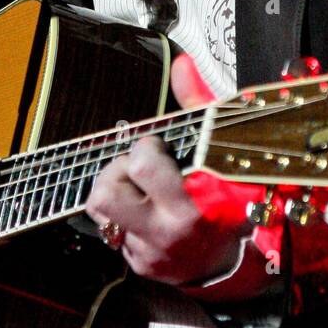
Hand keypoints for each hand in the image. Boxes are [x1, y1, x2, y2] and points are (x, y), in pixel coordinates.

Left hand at [84, 54, 251, 285]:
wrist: (228, 261)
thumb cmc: (224, 197)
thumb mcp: (219, 148)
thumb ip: (198, 104)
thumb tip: (181, 65)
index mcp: (195, 197)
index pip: (144, 163)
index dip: (146, 147)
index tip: (157, 147)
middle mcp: (170, 227)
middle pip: (109, 188)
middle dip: (119, 167)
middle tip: (139, 166)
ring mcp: (150, 247)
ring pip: (100, 206)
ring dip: (112, 188)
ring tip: (135, 187)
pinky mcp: (137, 262)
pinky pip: (108, 229)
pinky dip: (119, 215)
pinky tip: (141, 212)